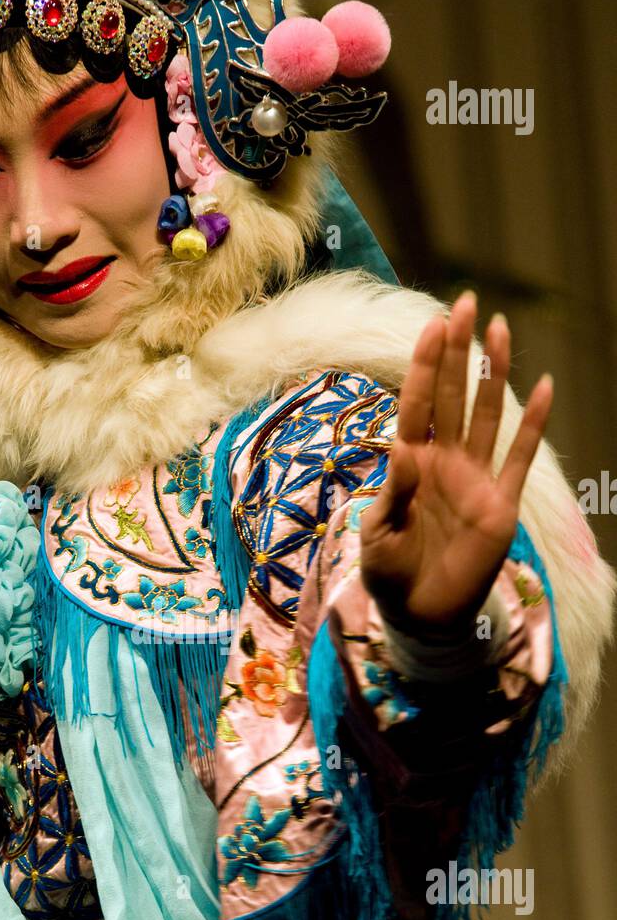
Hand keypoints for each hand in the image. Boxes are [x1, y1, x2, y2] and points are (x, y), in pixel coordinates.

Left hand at [360, 291, 553, 636]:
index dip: (424, 366)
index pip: (417, 404)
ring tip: (498, 329)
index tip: (432, 325)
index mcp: (409, 464)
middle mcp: (444, 461)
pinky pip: (520, 457)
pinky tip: (542, 388)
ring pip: (486, 414)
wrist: (420, 616)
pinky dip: (532, 424)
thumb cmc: (390, 574)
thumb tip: (405, 452)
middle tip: (464, 303)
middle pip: (451, 395)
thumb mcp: (377, 536)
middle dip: (456, 350)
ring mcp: (475, 478)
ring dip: (492, 372)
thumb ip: (391, 495)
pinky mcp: (501, 503)